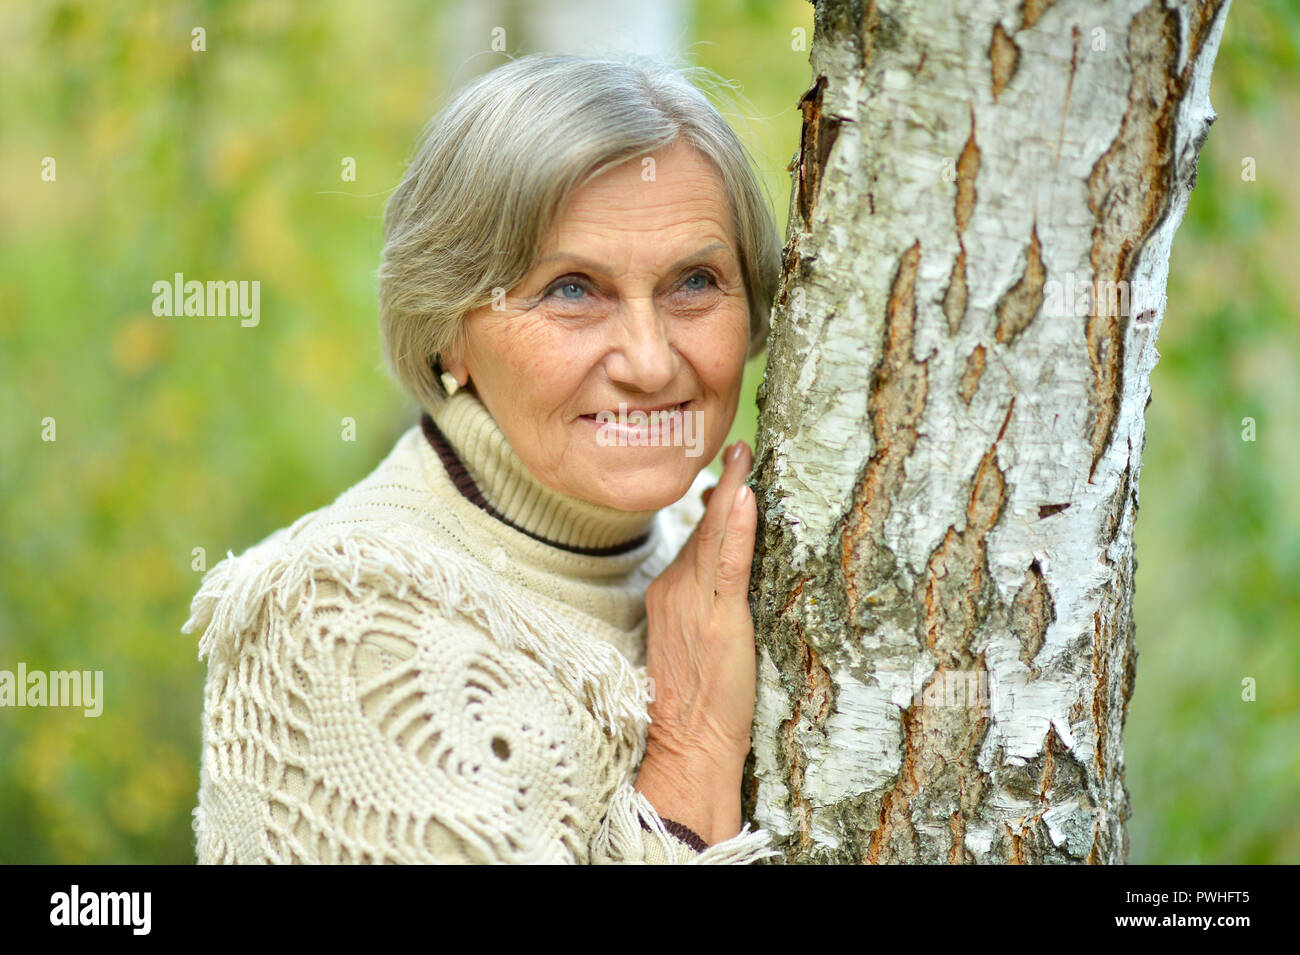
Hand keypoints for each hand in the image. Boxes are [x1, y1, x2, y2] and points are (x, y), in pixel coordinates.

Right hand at [643, 440, 757, 767]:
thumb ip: (702, 606)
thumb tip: (723, 583)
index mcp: (666, 591)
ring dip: (732, 490)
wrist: (684, 744)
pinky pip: (728, 562)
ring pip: (714, 535)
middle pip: (703, 528)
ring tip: (745, 454)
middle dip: (723, 485)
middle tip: (740, 446)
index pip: (693, 538)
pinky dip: (736, 527)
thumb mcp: (690, 644)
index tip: (726, 476)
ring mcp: (694, 600)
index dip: (713, 506)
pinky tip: (746, 496)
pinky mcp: (719, 616)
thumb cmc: (692, 704)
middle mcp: (674, 588)